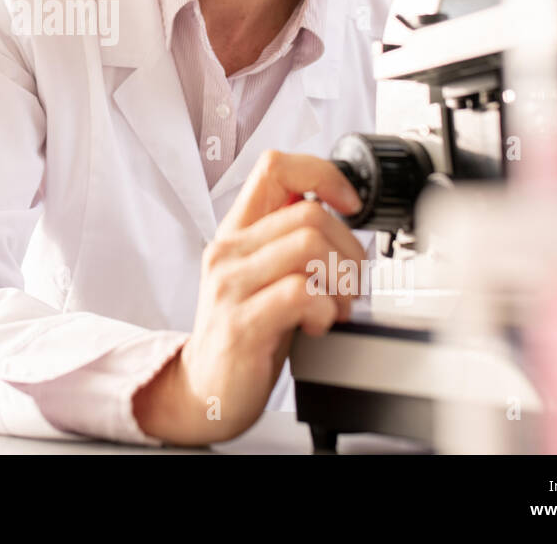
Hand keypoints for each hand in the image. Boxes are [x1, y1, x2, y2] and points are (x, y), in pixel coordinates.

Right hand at [132, 151, 364, 445]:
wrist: (206, 390)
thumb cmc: (246, 330)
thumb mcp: (265, 273)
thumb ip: (289, 238)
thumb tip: (338, 207)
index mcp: (237, 231)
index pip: (276, 167)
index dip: (323, 175)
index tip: (349, 204)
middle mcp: (229, 251)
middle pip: (309, 212)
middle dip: (349, 249)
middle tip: (348, 283)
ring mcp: (231, 286)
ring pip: (308, 246)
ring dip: (341, 281)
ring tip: (335, 306)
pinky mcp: (241, 323)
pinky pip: (301, 294)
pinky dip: (326, 310)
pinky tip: (318, 325)